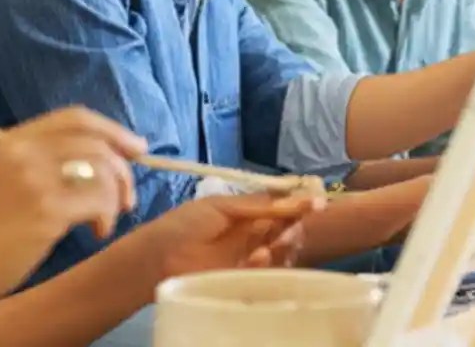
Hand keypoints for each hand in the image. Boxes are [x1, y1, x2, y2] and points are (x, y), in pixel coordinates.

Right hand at [0, 107, 146, 298]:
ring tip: (105, 220)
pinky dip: (107, 216)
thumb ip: (49, 159)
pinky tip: (96, 232)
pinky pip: (99, 200)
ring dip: (116, 195)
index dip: (112, 130)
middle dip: (123, 168)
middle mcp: (24, 151)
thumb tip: (110, 155)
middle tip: (127, 198)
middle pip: (95, 141)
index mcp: (15, 139)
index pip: (76, 117)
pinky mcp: (46, 209)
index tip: (136, 148)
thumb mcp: (11, 177)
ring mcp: (34, 178)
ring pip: (102, 168)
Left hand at [138, 193, 325, 282]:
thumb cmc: (185, 224)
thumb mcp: (222, 206)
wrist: (158, 259)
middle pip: (287, 229)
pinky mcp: (244, 279)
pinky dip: (267, 264)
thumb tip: (296, 196)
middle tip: (294, 225)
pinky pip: (268, 273)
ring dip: (284, 245)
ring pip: (282, 251)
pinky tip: (258, 257)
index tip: (316, 202)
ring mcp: (249, 258)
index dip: (298, 204)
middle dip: (294, 226)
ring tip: (273, 243)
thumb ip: (258, 204)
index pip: (281, 207)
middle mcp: (252, 234)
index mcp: (247, 212)